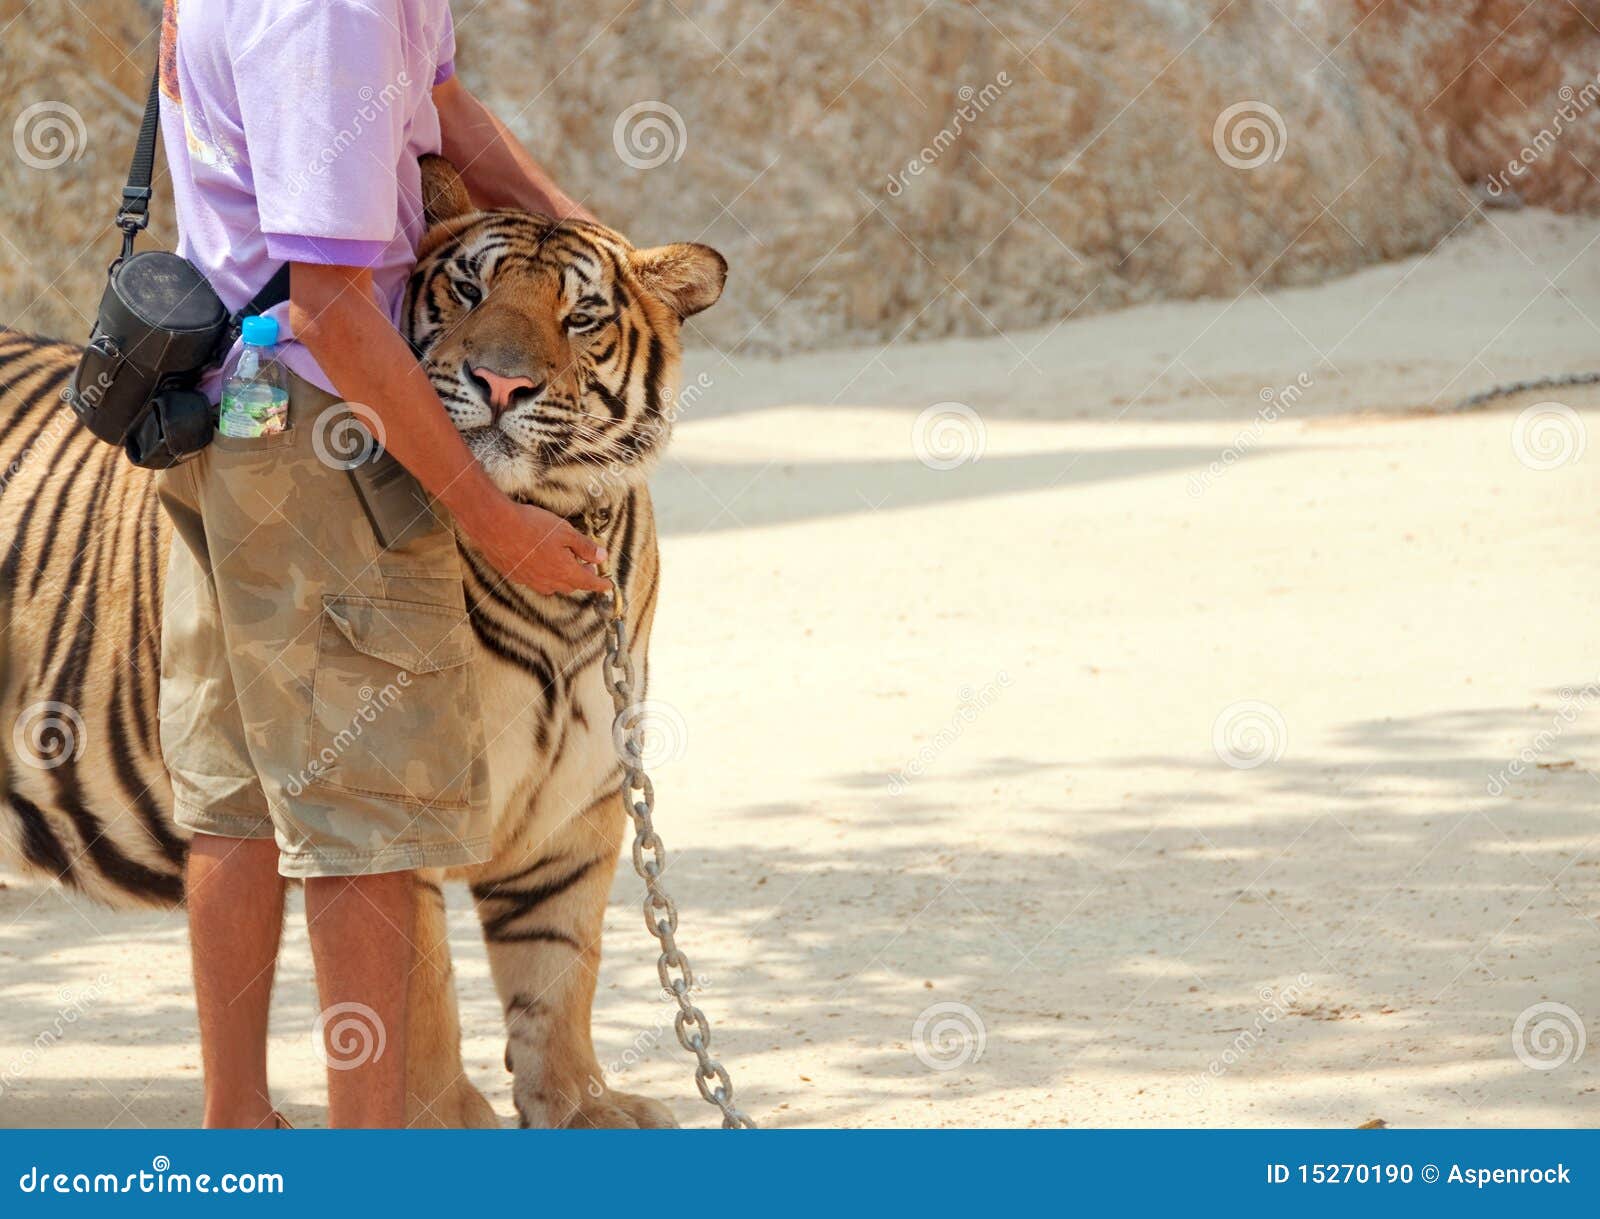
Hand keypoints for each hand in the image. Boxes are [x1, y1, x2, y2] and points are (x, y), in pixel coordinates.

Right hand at [463, 497, 610, 595]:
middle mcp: (548, 581)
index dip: (600, 584)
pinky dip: (545, 575)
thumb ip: (585, 546)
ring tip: (565, 563)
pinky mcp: (516, 576)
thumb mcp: (566, 532)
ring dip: (563, 578)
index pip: (588, 582)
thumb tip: (601, 557)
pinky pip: (536, 581)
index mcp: (564, 572)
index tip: (608, 585)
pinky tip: (542, 562)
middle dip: (582, 577)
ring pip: (553, 586)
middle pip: (571, 585)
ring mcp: (530, 581)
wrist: (495, 527)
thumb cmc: (532, 526)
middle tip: (587, 565)